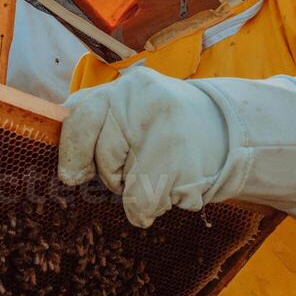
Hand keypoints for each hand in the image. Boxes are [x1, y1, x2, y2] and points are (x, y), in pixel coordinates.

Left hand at [57, 66, 228, 227]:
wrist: (228, 131)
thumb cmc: (164, 125)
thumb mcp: (130, 110)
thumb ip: (94, 123)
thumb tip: (67, 167)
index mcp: (126, 88)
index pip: (79, 116)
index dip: (72, 149)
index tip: (72, 173)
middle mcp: (145, 101)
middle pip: (100, 157)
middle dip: (108, 172)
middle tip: (127, 168)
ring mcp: (166, 130)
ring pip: (122, 184)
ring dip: (134, 189)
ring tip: (159, 169)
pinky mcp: (181, 163)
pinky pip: (141, 203)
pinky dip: (148, 207)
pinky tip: (169, 188)